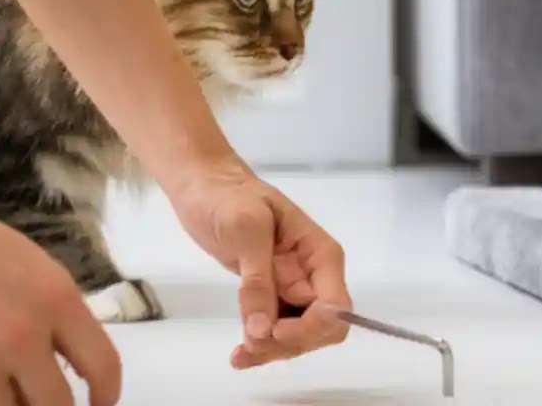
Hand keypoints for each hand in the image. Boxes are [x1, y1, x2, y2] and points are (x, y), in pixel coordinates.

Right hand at [0, 168, 120, 405]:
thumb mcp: (37, 269)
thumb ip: (59, 318)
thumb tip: (71, 367)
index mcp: (57, 300)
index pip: (103, 366)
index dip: (107, 396)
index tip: (101, 405)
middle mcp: (22, 335)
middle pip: (57, 405)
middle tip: (47, 401)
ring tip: (7, 393)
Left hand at [166, 160, 350, 368]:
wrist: (206, 189)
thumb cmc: (229, 198)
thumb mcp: (246, 230)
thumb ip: (257, 279)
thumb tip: (262, 328)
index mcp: (320, 254)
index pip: (336, 306)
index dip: (311, 327)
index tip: (275, 332)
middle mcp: (314, 275)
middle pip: (321, 328)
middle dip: (291, 343)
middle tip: (252, 342)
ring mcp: (293, 287)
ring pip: (299, 336)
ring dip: (273, 350)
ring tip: (240, 352)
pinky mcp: (271, 295)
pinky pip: (275, 330)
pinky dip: (261, 346)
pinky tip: (239, 353)